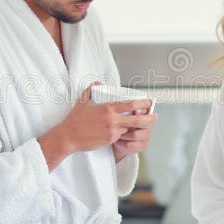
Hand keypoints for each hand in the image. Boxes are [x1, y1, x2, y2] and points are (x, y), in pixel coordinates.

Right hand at [39, 84, 154, 168]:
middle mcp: (112, 120)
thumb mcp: (82, 101)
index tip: (149, 101)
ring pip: (128, 129)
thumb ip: (91, 90)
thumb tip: (97, 83)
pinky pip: (120, 137)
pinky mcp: (109, 140)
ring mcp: (112, 131)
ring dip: (133, 128)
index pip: (130, 104)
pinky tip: (121, 132)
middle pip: (137, 120)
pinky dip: (122, 134)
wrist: (68, 136)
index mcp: (107, 108)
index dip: (142, 103)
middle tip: (154, 116)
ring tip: (141, 125)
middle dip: (149, 118)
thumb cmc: (75, 119)